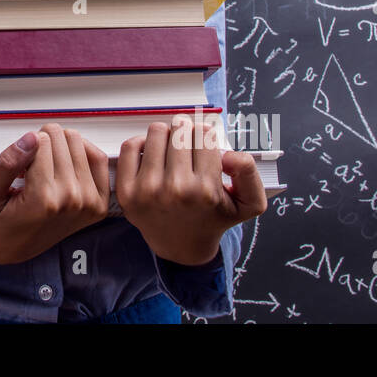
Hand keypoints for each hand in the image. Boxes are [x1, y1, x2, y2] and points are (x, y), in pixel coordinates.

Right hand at [0, 123, 110, 265]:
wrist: (9, 246)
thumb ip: (7, 163)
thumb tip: (31, 137)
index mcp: (43, 199)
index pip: (39, 140)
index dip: (24, 147)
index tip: (17, 167)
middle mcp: (71, 201)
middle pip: (60, 138)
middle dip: (40, 145)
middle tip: (29, 167)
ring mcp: (88, 203)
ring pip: (77, 142)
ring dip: (58, 148)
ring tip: (43, 168)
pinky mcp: (98, 204)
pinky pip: (98, 158)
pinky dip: (81, 152)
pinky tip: (64, 163)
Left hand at [116, 116, 267, 266]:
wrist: (182, 246)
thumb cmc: (213, 218)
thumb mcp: (248, 204)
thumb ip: (249, 173)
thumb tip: (229, 155)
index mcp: (205, 191)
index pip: (205, 135)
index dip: (207, 136)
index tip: (205, 145)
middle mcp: (175, 190)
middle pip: (181, 131)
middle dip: (187, 133)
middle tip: (188, 145)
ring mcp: (147, 190)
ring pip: (157, 132)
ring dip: (166, 135)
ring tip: (172, 150)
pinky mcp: (127, 190)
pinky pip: (130, 147)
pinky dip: (141, 143)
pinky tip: (153, 153)